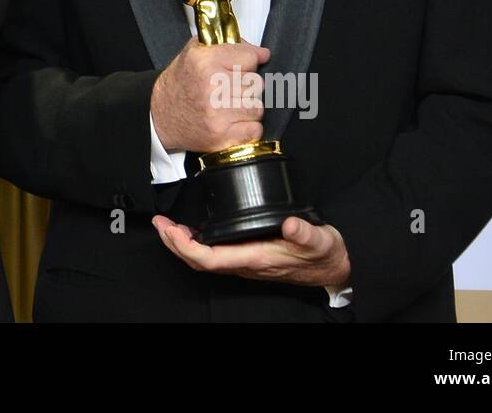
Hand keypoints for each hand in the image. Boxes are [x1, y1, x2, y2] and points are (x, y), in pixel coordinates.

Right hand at [150, 36, 269, 152]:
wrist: (159, 116)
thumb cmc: (180, 84)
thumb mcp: (195, 52)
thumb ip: (229, 45)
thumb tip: (262, 53)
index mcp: (204, 61)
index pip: (250, 57)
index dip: (247, 62)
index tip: (242, 66)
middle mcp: (211, 87)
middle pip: (256, 83)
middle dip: (246, 86)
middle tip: (229, 88)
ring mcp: (217, 113)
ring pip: (257, 107)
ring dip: (247, 107)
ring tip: (229, 105)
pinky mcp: (221, 136)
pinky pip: (255, 130)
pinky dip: (247, 128)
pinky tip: (232, 121)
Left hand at [151, 215, 351, 288]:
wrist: (332, 267)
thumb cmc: (324, 254)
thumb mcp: (320, 240)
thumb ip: (305, 233)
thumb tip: (290, 224)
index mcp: (256, 259)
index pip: (211, 259)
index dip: (187, 247)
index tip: (172, 231)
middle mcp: (245, 264)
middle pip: (199, 261)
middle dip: (175, 243)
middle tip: (159, 223)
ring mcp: (244, 262)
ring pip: (204, 258)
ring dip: (182, 243)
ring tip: (167, 226)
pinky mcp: (246, 256)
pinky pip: (213, 254)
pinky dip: (196, 243)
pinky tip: (191, 231)